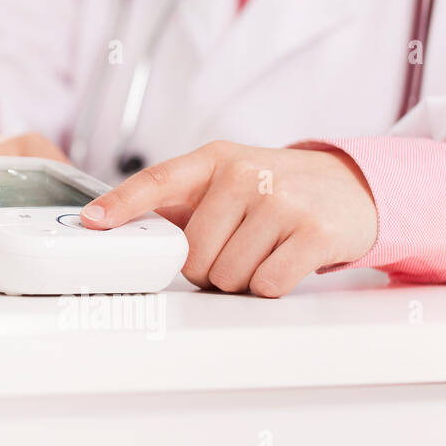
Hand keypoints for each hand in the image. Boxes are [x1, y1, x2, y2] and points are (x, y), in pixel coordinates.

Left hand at [79, 141, 376, 297]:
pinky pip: (266, 285)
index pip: (156, 181)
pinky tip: (284, 260)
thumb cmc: (277, 190)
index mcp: (214, 160)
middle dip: (208, 267)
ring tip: (262, 250)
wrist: (353, 187)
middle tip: (234, 248)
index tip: (92, 221)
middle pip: (193, 255)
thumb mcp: (227, 179)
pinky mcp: (314, 232)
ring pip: (228, 276)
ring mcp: (282, 201)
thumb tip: (115, 222)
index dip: (121, 204)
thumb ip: (179, 201)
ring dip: (241, 278)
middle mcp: (245, 175)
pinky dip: (270, 285)